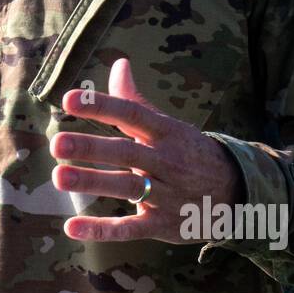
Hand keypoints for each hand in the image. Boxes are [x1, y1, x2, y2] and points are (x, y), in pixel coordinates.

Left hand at [51, 57, 241, 243]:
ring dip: (93, 182)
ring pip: (128, 187)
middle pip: (126, 151)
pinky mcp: (162, 224)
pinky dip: (102, 229)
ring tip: (60, 177)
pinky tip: (72, 227)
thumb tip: (119, 63)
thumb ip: (135, 100)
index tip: (68, 100)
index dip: (101, 106)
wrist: (236, 193)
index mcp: (165, 133)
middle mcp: (166, 161)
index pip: (132, 114)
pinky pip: (130, 228)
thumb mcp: (168, 126)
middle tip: (58, 144)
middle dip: (91, 148)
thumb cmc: (188, 153)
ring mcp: (165, 194)